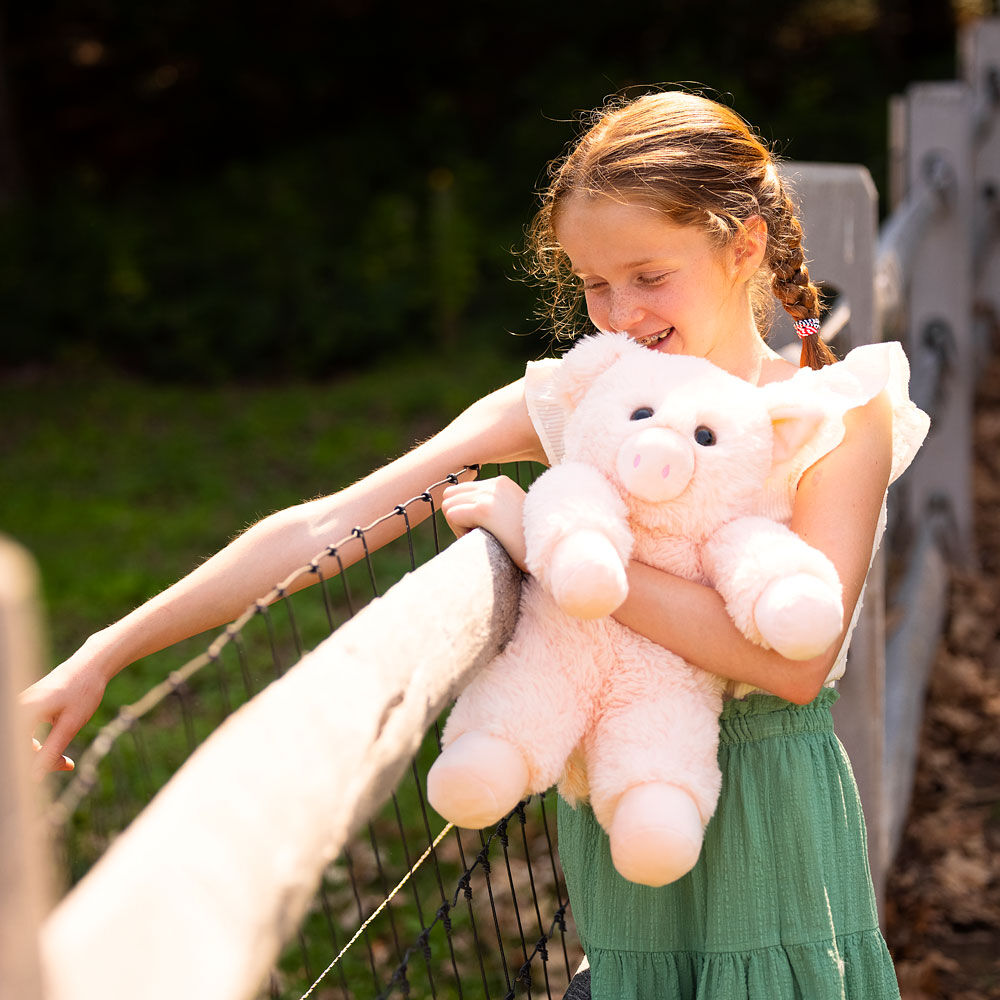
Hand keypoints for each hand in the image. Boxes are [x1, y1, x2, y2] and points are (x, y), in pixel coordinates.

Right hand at [20, 641, 109, 776]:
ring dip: (37, 754)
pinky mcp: (24, 708)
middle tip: (67, 764)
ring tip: (65, 760)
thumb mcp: (71, 724)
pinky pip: (22, 733)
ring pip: (19, 741)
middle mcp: (16, 708)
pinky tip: (57, 750)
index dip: (37, 764)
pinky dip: (37, 744)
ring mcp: (18, 706)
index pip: (20, 750)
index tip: (64, 765)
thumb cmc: (83, 691)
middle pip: (17, 746)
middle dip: (37, 761)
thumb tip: (34, 777)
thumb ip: (51, 750)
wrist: (90, 665)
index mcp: (24, 711)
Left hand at [441, 476, 527, 569]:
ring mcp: (490, 495)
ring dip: (457, 525)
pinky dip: (458, 531)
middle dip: (457, 515)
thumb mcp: (510, 514)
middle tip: (475, 533)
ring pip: (448, 505)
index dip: (464, 511)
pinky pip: (452, 515)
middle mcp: (495, 484)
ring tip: (479, 536)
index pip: (461, 490)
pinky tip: (478, 538)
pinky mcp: (485, 509)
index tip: (481, 527)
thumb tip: (457, 509)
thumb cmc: (527, 542)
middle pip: (450, 495)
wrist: (547, 550)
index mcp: (501, 483)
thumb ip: (490, 507)